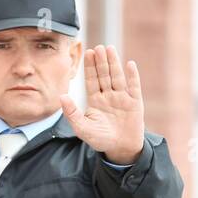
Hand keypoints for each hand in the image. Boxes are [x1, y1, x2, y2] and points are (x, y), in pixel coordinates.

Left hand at [60, 44, 144, 164]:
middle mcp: (109, 96)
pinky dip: (132, 76)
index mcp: (95, 100)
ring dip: (114, 64)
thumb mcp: (82, 128)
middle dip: (101, 62)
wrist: (121, 149)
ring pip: (117, 77)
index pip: (92, 80)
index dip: (90, 67)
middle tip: (98, 47)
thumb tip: (61, 96)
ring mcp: (122, 98)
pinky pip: (134, 86)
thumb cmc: (100, 140)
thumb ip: (72, 113)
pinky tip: (129, 64)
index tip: (87, 52)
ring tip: (109, 49)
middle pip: (104, 75)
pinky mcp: (135, 102)